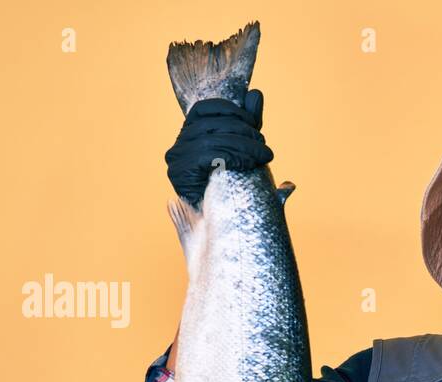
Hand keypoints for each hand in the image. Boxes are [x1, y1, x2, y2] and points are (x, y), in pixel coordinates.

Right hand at [165, 89, 273, 205]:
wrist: (226, 228)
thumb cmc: (237, 191)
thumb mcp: (246, 152)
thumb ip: (248, 124)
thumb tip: (256, 93)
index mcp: (190, 135)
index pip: (204, 109)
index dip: (230, 110)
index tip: (254, 123)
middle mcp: (178, 145)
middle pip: (211, 124)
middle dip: (244, 132)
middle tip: (265, 148)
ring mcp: (176, 160)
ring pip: (212, 140)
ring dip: (244, 146)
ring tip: (264, 157)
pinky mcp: (179, 174)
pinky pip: (207, 156)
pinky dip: (231, 157)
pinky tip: (248, 165)